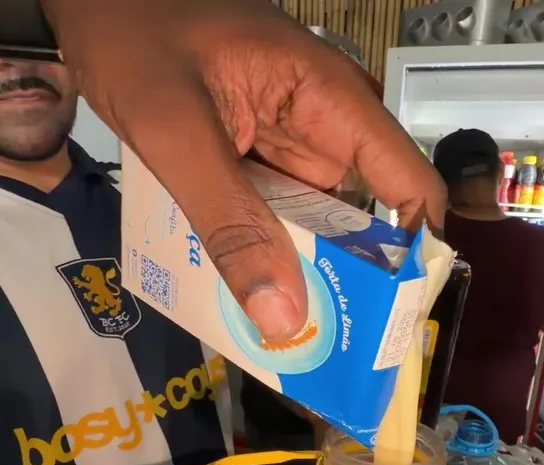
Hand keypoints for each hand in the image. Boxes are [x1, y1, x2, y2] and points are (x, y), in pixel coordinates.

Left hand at [44, 0, 446, 343]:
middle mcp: (322, 122)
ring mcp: (286, 139)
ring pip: (313, 224)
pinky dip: (257, 251)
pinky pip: (270, 214)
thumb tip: (284, 316)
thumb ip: (230, 223)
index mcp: (328, 98)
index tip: (391, 323)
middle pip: (362, 216)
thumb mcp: (177, 132)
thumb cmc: (131, 33)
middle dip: (349, 284)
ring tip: (283, 340)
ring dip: (298, 274)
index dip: (412, 255)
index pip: (409, 183)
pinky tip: (240, 296)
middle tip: (327, 353)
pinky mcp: (252, 153)